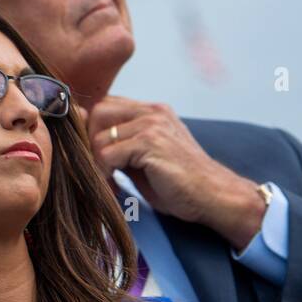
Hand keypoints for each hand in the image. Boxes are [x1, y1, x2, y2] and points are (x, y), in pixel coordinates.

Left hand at [84, 96, 266, 250]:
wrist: (214, 196)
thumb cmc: (179, 183)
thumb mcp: (145, 157)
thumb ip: (122, 145)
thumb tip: (86, 145)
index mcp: (153, 112)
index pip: (107, 105)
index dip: (94, 130)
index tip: (98, 158)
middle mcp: (152, 112)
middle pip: (98, 112)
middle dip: (91, 143)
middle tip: (100, 169)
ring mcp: (152, 125)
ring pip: (99, 137)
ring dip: (98, 163)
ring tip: (110, 181)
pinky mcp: (150, 143)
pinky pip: (107, 154)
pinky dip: (105, 173)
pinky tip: (116, 187)